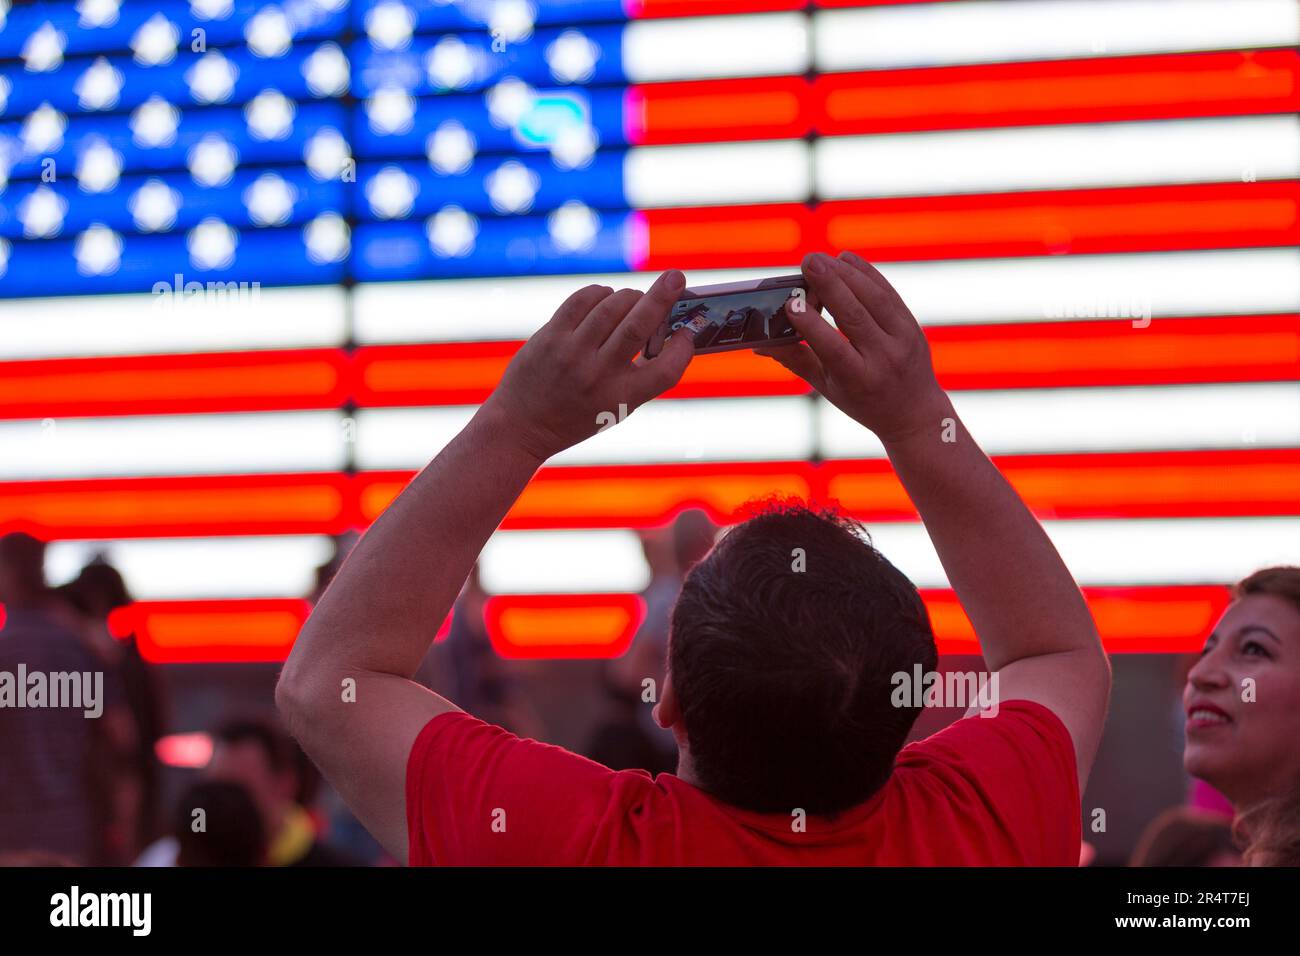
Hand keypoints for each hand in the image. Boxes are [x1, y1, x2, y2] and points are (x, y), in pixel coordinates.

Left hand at [479, 270, 695, 461]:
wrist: (522, 426)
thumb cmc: (576, 417)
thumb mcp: (615, 408)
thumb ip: (640, 375)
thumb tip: (665, 328)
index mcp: (621, 399)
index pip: (667, 369)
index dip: (684, 349)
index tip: (687, 334)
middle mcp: (598, 375)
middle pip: (639, 325)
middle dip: (662, 296)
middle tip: (677, 278)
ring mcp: (572, 353)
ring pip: (612, 306)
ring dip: (630, 296)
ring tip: (634, 299)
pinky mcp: (550, 337)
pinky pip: (583, 300)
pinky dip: (601, 293)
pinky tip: (604, 299)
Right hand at [757, 250, 949, 443]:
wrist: (914, 412)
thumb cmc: (862, 400)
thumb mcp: (827, 387)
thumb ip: (796, 361)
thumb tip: (760, 344)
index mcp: (858, 380)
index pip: (833, 348)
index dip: (811, 325)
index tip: (790, 303)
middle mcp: (884, 358)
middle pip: (854, 315)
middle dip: (829, 285)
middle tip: (807, 261)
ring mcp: (902, 339)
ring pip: (873, 297)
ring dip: (846, 273)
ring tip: (821, 259)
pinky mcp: (911, 324)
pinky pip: (887, 291)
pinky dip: (865, 273)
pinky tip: (844, 259)